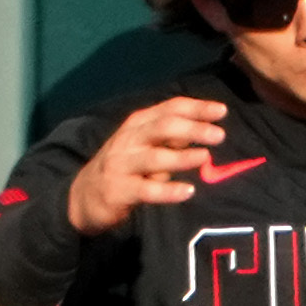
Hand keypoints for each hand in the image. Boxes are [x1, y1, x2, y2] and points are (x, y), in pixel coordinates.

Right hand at [67, 95, 232, 234]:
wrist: (83, 196)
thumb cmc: (123, 167)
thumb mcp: (144, 146)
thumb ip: (170, 138)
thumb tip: (205, 128)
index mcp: (138, 124)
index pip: (169, 109)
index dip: (196, 108)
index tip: (222, 111)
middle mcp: (129, 139)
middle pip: (163, 127)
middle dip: (193, 129)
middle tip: (220, 135)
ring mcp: (122, 164)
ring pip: (155, 157)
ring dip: (182, 157)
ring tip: (206, 157)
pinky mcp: (119, 190)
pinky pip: (147, 190)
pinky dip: (168, 191)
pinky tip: (188, 192)